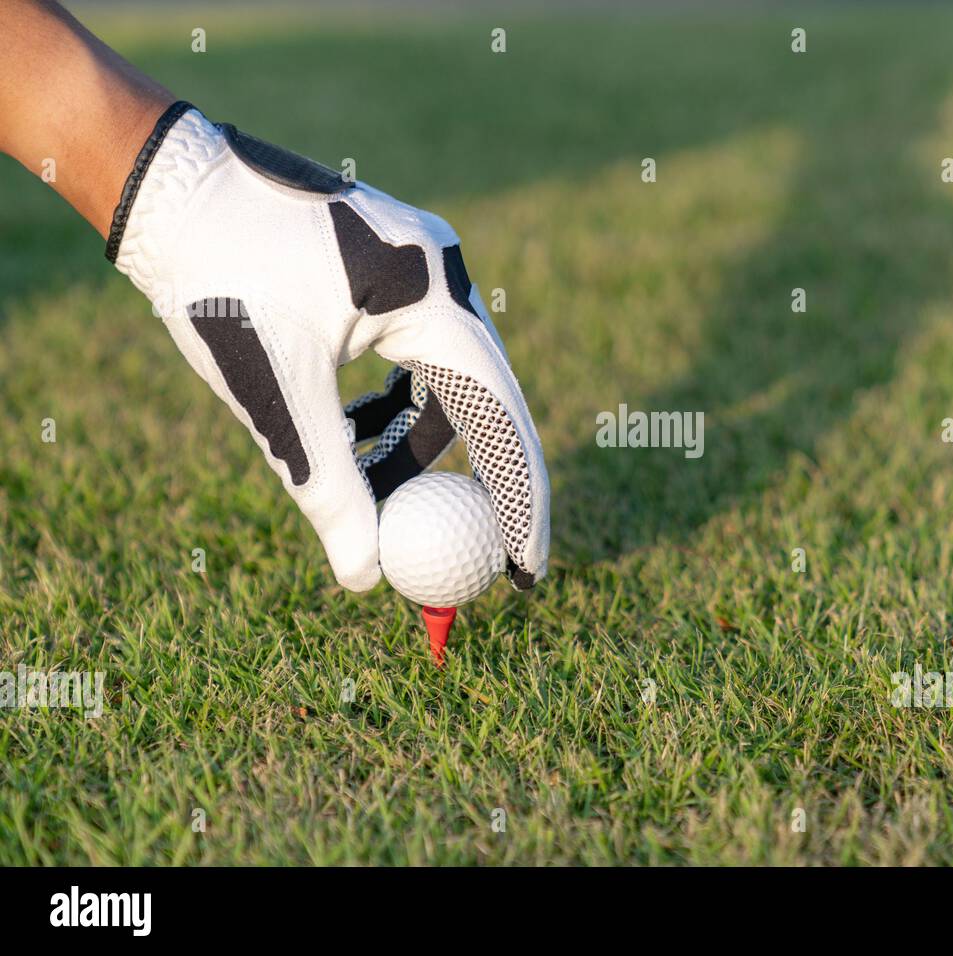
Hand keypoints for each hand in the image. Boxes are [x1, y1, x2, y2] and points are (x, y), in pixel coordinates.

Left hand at [108, 102, 548, 591]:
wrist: (165, 184)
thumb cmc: (218, 279)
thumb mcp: (278, 393)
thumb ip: (330, 484)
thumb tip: (367, 575)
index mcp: (432, 295)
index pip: (501, 415)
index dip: (520, 499)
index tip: (527, 568)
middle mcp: (442, 274)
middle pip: (483, 401)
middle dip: (475, 481)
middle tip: (469, 551)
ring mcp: (418, 266)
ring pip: (444, 381)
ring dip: (414, 443)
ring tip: (367, 489)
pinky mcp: (388, 269)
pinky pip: (415, 354)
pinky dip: (391, 405)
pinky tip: (346, 427)